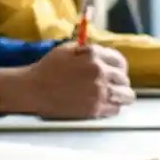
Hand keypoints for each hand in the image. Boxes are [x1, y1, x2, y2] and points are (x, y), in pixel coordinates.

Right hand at [0, 42, 133, 118]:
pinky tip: (103, 103)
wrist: (32, 89)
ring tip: (112, 95)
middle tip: (108, 83)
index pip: (119, 61)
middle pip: (124, 79)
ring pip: (127, 95)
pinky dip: (112, 107)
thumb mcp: (65, 50)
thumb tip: (102, 53)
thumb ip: (87, 50)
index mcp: (93, 55)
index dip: (117, 66)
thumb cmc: (46, 68)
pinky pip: (116, 109)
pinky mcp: (96, 109)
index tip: (114, 70)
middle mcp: (100, 72)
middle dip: (117, 80)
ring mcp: (100, 92)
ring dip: (120, 95)